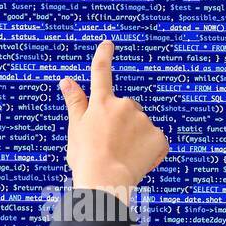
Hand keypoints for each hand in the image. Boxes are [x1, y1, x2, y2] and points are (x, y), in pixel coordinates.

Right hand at [60, 40, 168, 192]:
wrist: (105, 180)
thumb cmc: (86, 158)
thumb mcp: (75, 128)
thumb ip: (75, 102)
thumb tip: (66, 81)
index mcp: (101, 103)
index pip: (100, 73)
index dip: (103, 56)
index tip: (108, 44)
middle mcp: (124, 105)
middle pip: (125, 108)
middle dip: (122, 122)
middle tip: (111, 145)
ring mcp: (143, 120)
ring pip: (141, 126)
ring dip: (135, 137)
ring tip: (122, 157)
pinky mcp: (158, 137)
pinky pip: (155, 142)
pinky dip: (149, 151)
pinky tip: (138, 161)